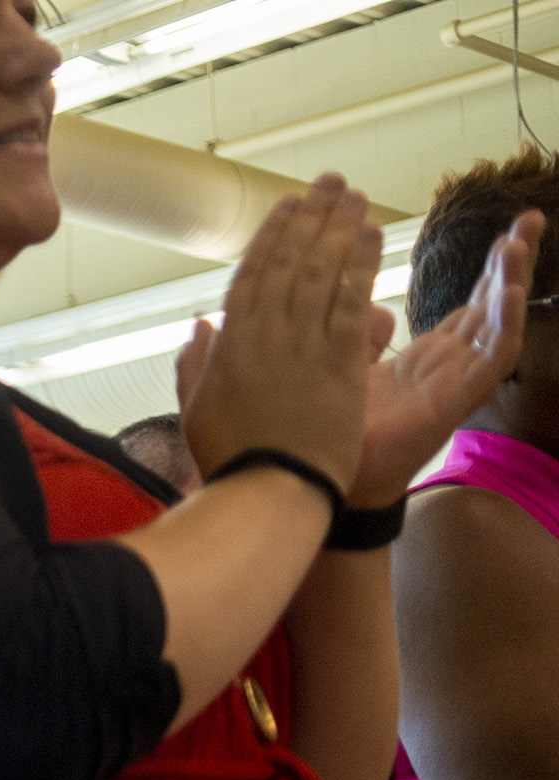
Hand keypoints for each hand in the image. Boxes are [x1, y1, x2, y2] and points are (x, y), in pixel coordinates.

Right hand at [178, 175, 382, 495]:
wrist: (272, 490)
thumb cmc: (233, 456)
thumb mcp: (197, 410)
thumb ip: (194, 365)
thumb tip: (198, 326)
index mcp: (231, 345)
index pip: (253, 274)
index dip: (272, 235)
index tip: (288, 205)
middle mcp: (266, 335)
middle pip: (291, 262)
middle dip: (311, 217)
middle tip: (329, 181)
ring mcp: (304, 346)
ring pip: (322, 273)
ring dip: (341, 228)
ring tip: (355, 196)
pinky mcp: (341, 361)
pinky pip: (352, 301)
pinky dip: (363, 265)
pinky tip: (374, 235)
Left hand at [337, 211, 540, 506]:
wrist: (330, 482)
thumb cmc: (340, 432)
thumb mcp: (350, 368)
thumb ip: (364, 336)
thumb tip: (368, 305)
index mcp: (431, 356)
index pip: (471, 302)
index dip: (489, 267)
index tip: (503, 227)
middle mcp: (452, 366)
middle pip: (492, 305)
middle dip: (511, 262)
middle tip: (527, 217)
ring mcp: (458, 383)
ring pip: (497, 324)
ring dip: (511, 282)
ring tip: (518, 242)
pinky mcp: (457, 402)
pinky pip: (493, 359)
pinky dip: (505, 324)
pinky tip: (512, 292)